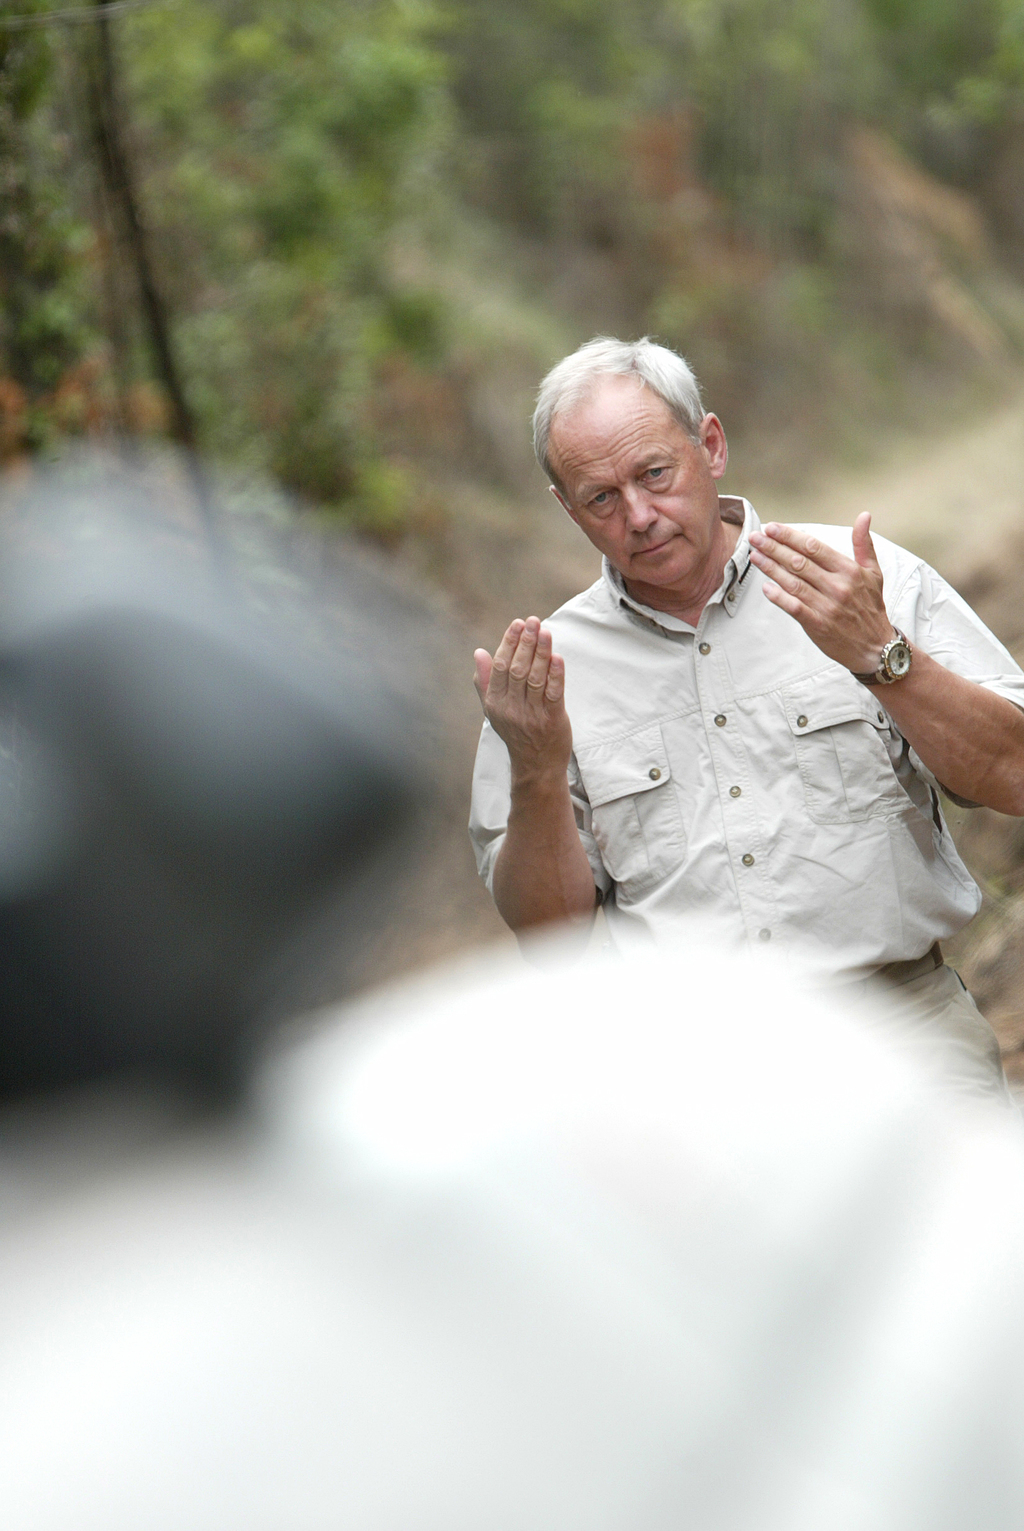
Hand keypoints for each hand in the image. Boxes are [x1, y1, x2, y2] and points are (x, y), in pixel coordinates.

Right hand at [474, 617, 571, 780]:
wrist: (536, 767)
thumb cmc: (516, 733)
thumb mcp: (493, 710)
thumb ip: (485, 681)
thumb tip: (478, 652)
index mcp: (495, 703)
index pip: (500, 667)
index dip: (509, 643)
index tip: (517, 624)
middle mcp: (511, 708)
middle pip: (518, 669)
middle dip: (526, 642)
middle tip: (534, 621)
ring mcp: (532, 715)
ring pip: (536, 678)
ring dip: (542, 653)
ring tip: (546, 632)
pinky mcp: (552, 720)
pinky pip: (554, 693)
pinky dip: (556, 674)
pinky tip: (557, 657)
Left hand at [748, 512, 892, 673]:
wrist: (875, 647)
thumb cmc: (871, 607)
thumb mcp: (874, 572)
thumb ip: (863, 544)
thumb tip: (864, 516)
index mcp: (849, 571)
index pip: (814, 548)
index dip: (790, 536)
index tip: (772, 527)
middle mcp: (837, 586)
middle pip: (799, 562)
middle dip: (774, 547)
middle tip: (755, 537)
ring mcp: (827, 606)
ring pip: (793, 583)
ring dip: (771, 568)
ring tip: (754, 556)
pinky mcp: (818, 625)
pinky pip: (795, 608)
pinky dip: (779, 597)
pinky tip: (765, 587)